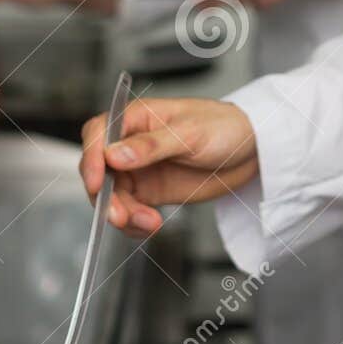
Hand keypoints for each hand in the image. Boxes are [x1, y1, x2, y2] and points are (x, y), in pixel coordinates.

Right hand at [79, 96, 257, 236]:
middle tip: (119, 214)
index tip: (95, 181)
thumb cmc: (223, 127)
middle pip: (99, 170)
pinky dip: (134, 223)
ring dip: (122, 213)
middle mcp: (131, 144)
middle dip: (105, 195)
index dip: (91, 157)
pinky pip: (130, 210)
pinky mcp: (150, 192)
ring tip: (148, 222)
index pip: (99, 133)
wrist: (251, 151)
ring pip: (112, 195)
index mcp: (137, 118)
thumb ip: (151, 146)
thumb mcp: (190, 134)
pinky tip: (151, 225)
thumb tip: (113, 154)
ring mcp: (139, 169)